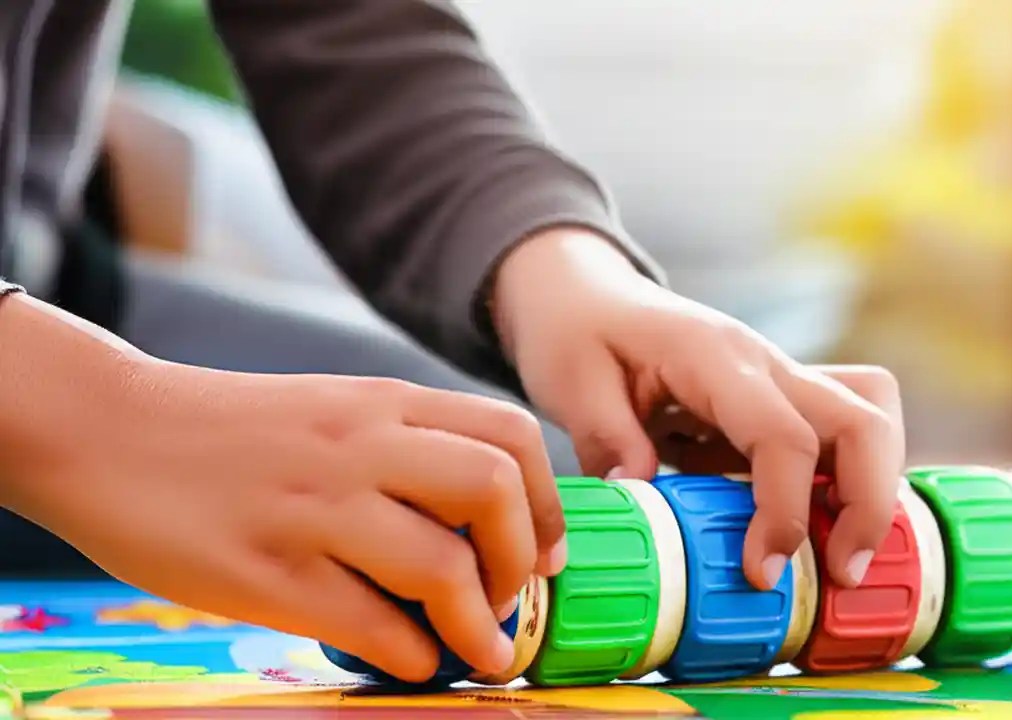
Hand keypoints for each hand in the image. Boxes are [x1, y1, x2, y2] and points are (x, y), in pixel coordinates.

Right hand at [1, 296, 564, 682]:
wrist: (110, 430)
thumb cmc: (229, 429)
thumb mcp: (332, 409)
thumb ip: (404, 445)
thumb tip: (481, 519)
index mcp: (379, 402)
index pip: (508, 435)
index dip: (549, 501)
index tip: (548, 551)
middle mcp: (358, 446)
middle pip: (492, 490)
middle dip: (523, 557)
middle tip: (516, 596)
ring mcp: (313, 509)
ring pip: (440, 565)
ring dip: (480, 623)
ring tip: (480, 647)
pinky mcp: (267, 572)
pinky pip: (370, 624)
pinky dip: (412, 652)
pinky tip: (411, 657)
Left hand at [490, 229, 905, 590]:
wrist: (585, 294)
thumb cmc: (577, 333)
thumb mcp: (571, 382)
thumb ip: (607, 437)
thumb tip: (642, 493)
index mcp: (713, 357)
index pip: (782, 434)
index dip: (785, 510)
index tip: (761, 570)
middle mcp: (765, 364)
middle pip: (862, 421)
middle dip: (868, 505)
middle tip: (840, 574)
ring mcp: (781, 379)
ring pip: (870, 420)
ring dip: (871, 490)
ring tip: (838, 558)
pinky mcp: (780, 402)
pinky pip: (841, 435)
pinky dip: (846, 482)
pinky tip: (812, 528)